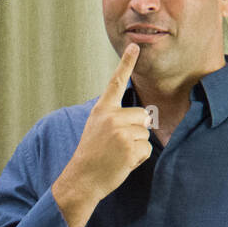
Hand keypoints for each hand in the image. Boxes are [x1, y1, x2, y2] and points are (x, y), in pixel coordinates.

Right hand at [52, 44, 151, 226]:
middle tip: (115, 146)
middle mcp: (111, 116)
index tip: (134, 45)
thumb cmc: (91, 156)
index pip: (116, 82)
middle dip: (136, 130)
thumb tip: (145, 117)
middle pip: (142, 115)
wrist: (81, 180)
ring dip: (136, 146)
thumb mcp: (97, 130)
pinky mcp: (130, 146)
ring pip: (145, 132)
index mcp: (102, 110)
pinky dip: (138, 158)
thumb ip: (116, 118)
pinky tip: (121, 162)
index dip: (126, 63)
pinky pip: (146, 148)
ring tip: (117, 155)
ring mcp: (120, 131)